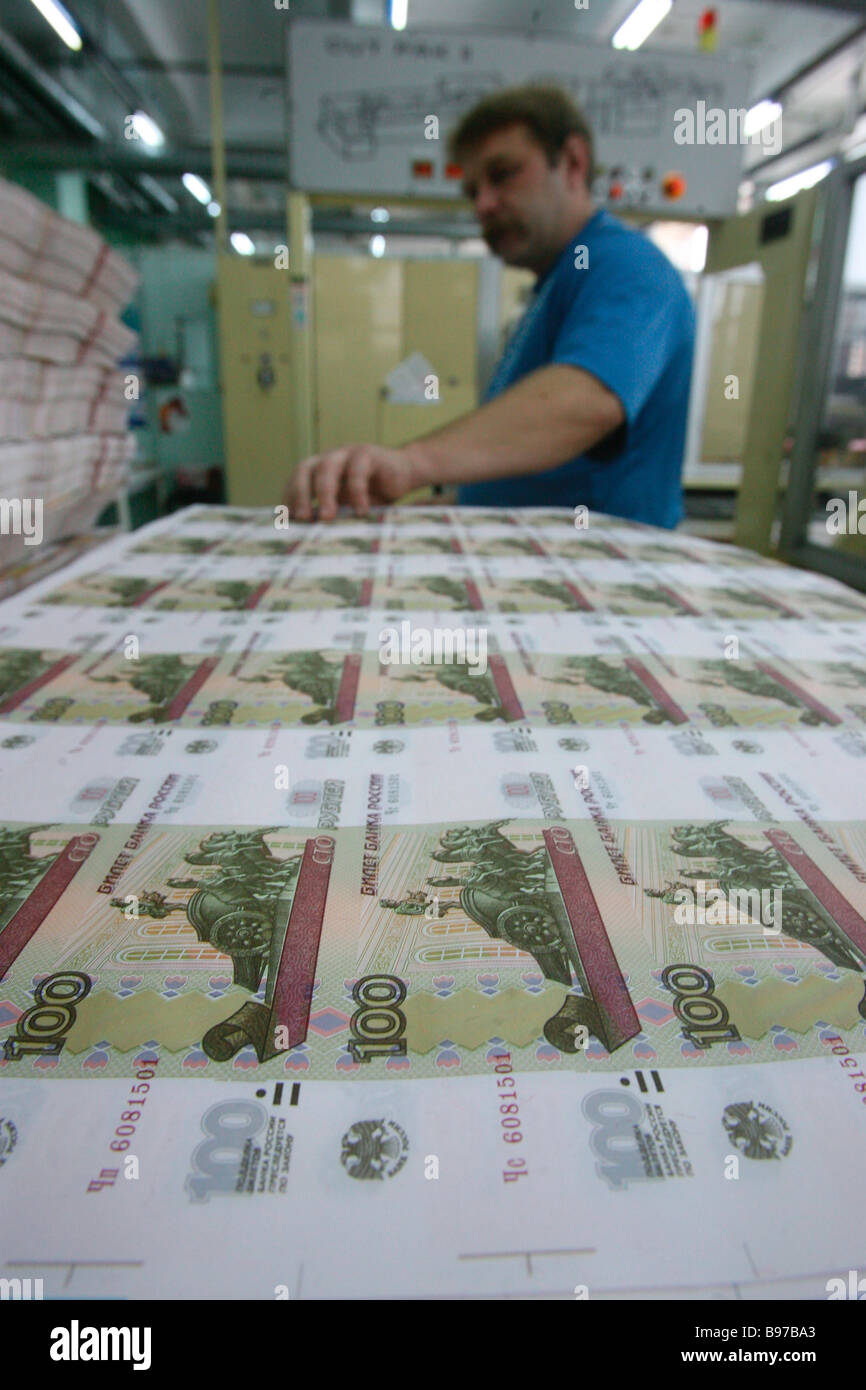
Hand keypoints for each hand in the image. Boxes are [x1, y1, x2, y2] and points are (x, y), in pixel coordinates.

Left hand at [285, 442, 429, 521]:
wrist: (406, 472)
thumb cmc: (374, 492)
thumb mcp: (348, 506)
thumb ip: (331, 513)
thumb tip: (309, 540)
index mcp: (319, 469)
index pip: (296, 479)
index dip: (289, 497)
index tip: (286, 521)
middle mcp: (330, 458)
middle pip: (305, 469)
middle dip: (300, 494)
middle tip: (303, 518)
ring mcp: (348, 453)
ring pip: (328, 467)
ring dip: (324, 493)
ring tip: (327, 517)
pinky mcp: (369, 454)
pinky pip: (358, 471)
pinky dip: (357, 492)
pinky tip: (361, 512)